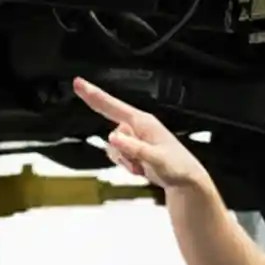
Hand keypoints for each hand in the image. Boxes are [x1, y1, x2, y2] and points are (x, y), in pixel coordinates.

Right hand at [72, 77, 209, 188]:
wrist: (186, 182)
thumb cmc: (178, 166)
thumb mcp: (156, 158)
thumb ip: (134, 148)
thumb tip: (113, 137)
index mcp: (143, 122)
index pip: (112, 105)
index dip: (93, 94)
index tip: (78, 83)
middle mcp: (138, 127)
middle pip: (112, 135)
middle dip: (122, 152)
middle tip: (140, 162)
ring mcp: (136, 139)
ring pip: (114, 148)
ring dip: (125, 161)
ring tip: (143, 166)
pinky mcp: (135, 150)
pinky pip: (118, 156)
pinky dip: (127, 165)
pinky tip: (142, 169)